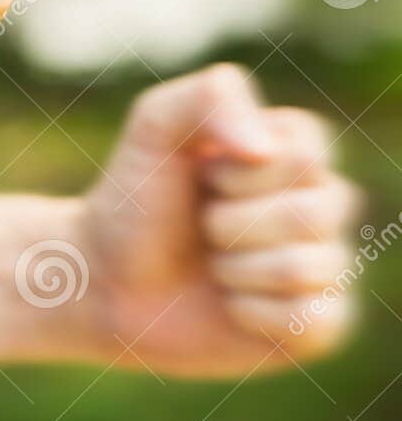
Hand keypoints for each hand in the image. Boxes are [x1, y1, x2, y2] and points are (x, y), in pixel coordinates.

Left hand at [81, 64, 361, 377]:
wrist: (101, 279)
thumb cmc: (132, 201)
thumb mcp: (154, 127)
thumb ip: (211, 96)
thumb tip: (265, 149)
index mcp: (294, 153)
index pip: (307, 156)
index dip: (240, 173)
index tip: (201, 177)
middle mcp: (318, 206)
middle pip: (313, 214)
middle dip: (230, 224)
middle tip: (200, 228)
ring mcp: (320, 266)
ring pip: (306, 269)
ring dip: (234, 270)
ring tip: (209, 266)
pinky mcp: (309, 324)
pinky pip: (311, 320)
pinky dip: (251, 314)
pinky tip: (227, 306)